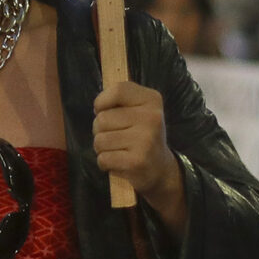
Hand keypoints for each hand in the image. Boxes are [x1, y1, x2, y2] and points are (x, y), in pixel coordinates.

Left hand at [93, 81, 182, 208]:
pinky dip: (105, 163)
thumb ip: (119, 99)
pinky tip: (119, 162)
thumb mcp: (138, 109)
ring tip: (118, 149)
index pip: (118, 90)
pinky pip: (103, 158)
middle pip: (102, 118)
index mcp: (152, 100)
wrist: (160, 168)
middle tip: (116, 136)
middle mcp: (152, 117)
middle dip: (100, 130)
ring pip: (99, 140)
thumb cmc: (141, 135)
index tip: (104, 111)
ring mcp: (145, 140)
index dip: (102, 102)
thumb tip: (98, 106)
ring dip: (102, 148)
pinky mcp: (137, 161)